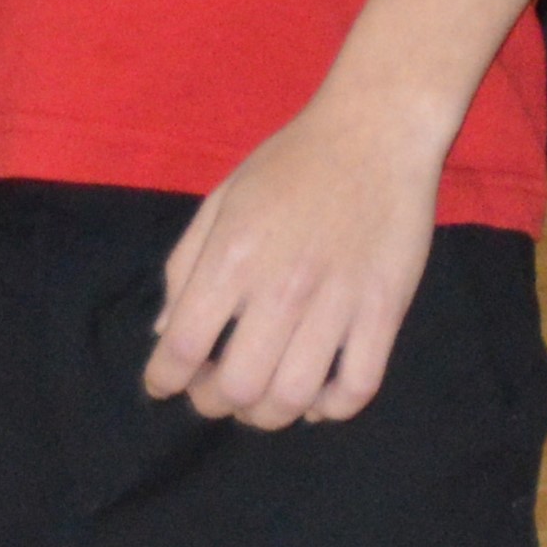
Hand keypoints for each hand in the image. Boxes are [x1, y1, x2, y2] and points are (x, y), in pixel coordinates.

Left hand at [143, 85, 445, 430]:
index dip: (163, 378)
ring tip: (259, 402)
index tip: (162, 385)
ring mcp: (338, 301)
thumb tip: (163, 334)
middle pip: (237, 387)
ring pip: (294, 399)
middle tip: (213, 393)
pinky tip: (314, 397)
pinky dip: (329, 408)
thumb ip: (185, 265)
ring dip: (267, 416)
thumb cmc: (290, 162)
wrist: (374, 131)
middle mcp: (282, 285)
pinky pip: (356, 388)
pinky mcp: (384, 310)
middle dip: (213, 404)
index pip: (184, 345)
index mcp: (233, 253)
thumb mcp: (223, 199)